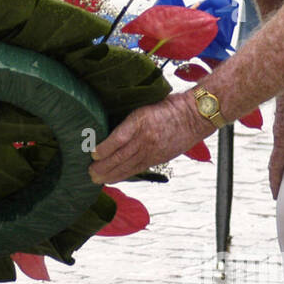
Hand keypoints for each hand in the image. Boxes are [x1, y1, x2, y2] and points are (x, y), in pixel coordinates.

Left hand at [89, 92, 207, 183]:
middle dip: (102, 167)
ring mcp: (152, 150)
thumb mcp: (146, 104)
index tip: (93, 154)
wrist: (195, 116)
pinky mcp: (158, 158)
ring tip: (96, 179)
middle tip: (89, 173)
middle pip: (120, 156)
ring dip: (110, 174)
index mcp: (140, 120)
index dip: (104, 149)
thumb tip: (108, 127)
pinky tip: (114, 178)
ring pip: (127, 166)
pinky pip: (138, 169)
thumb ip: (130, 118)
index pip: (118, 138)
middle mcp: (145, 138)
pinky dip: (124, 175)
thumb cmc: (169, 106)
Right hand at [267, 80, 283, 198]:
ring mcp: (282, 126)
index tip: (276, 196)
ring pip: (281, 148)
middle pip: (276, 159)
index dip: (276, 181)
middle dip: (278, 175)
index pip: (276, 165)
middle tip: (281, 189)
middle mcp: (279, 134)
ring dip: (283, 161)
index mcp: (281, 138)